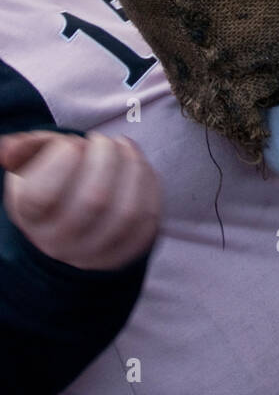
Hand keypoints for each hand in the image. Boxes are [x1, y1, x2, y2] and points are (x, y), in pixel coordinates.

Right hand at [0, 131, 161, 270]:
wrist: (66, 222)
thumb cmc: (50, 180)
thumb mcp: (31, 162)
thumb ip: (23, 149)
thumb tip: (7, 150)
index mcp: (28, 217)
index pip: (42, 195)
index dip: (63, 160)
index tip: (71, 144)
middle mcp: (58, 242)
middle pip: (94, 201)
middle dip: (105, 158)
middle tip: (102, 141)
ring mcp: (93, 253)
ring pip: (127, 213)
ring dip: (132, 169)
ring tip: (123, 147)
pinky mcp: (124, 253)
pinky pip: (147, 221)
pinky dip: (148, 186)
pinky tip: (137, 165)